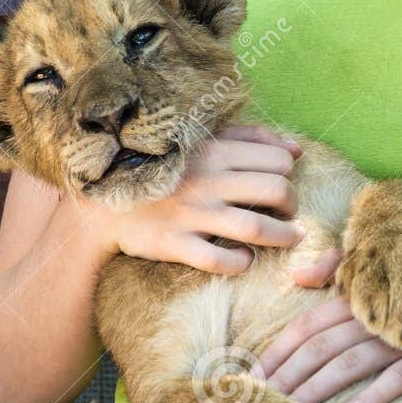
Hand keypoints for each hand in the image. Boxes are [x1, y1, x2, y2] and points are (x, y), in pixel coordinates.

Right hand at [81, 123, 306, 274]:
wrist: (106, 200)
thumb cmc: (164, 168)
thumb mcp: (202, 141)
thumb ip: (249, 139)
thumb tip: (296, 149)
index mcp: (214, 151)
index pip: (278, 162)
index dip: (289, 174)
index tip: (281, 183)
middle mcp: (206, 182)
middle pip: (276, 192)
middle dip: (292, 205)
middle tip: (288, 213)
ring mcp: (191, 215)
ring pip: (256, 228)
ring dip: (283, 237)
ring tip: (290, 238)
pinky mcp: (174, 244)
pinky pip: (220, 261)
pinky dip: (241, 263)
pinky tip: (246, 259)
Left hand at [256, 269, 401, 402]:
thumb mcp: (386, 283)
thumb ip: (340, 273)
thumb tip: (299, 278)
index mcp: (360, 299)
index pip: (307, 325)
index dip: (277, 350)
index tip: (251, 377)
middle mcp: (376, 315)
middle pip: (319, 346)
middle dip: (286, 375)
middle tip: (259, 402)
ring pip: (349, 362)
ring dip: (317, 388)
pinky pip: (398, 377)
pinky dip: (374, 394)